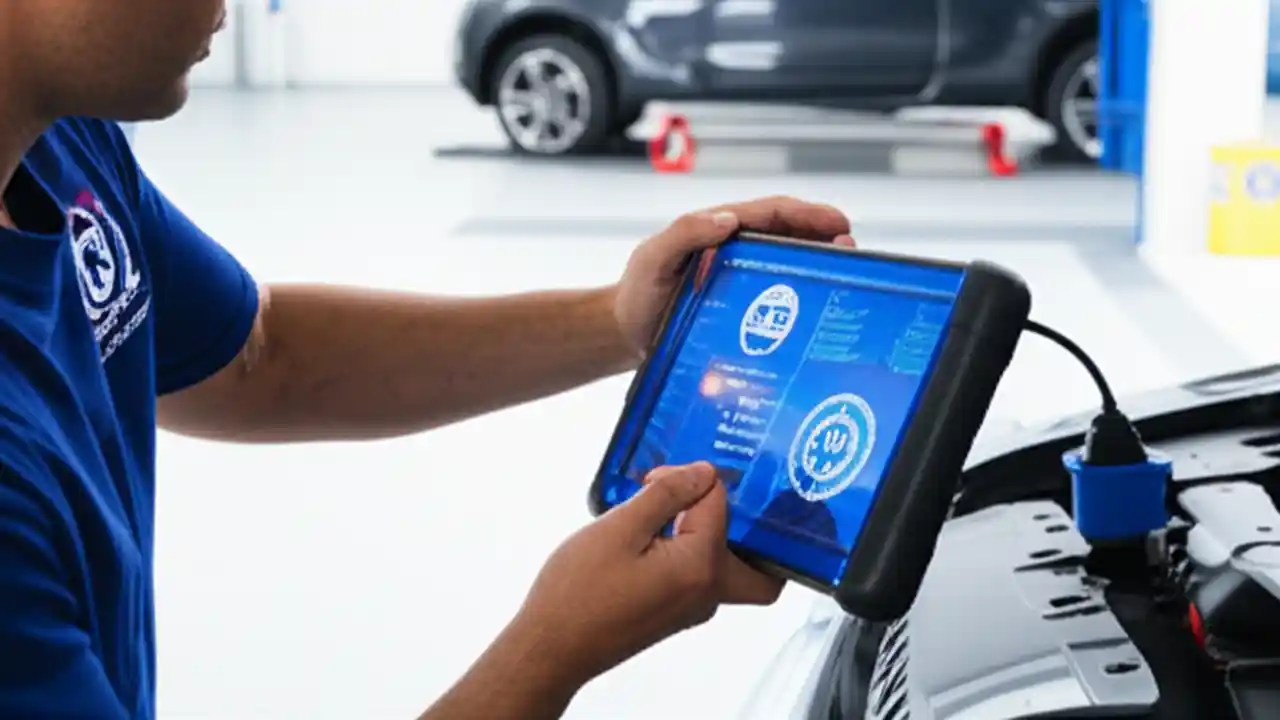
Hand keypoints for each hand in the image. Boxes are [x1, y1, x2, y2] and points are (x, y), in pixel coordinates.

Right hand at [509, 462, 783, 686]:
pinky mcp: (674, 614)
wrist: (551, 647)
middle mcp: (707, 594)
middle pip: (758, 561)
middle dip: (745, 525)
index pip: (718, 503)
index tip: (653, 481)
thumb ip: (668, 495)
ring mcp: (692, 608)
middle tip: (712, 498)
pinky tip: (654, 537)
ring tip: (671, 511)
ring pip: (727, 566)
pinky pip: (700, 577)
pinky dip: (689, 552)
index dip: (688, 481)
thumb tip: (704, 474)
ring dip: (709, 534)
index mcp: (702, 568)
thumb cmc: (578, 592)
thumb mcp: (620, 528)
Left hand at [612, 196, 855, 358]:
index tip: (839, 223)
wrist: (625, 335)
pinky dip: (805, 303)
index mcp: (722, 232)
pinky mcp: (746, 315)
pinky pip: (781, 304)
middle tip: (851, 254)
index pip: (773, 214)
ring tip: (845, 282)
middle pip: (793, 239)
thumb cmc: (637, 294)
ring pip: (792, 270)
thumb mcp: (652, 258)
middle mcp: (740, 254)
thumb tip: (727, 218)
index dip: (809, 214)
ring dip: (821, 271)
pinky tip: (823, 317)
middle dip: (827, 241)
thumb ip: (683, 233)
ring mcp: (745, 284)